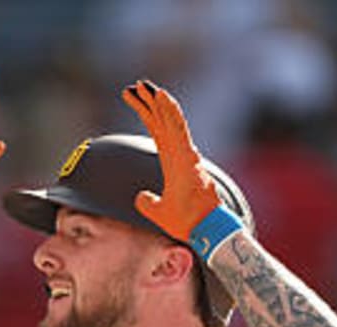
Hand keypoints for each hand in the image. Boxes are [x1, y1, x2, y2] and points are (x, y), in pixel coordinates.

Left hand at [121, 79, 221, 238]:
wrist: (203, 230)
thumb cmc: (187, 222)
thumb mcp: (158, 212)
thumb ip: (147, 203)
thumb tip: (140, 197)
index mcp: (173, 162)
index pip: (157, 131)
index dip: (146, 114)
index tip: (134, 99)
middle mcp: (180, 154)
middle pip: (161, 122)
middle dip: (149, 103)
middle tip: (136, 86)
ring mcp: (185, 154)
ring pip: (169, 121)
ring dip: (158, 102)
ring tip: (146, 86)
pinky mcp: (188, 157)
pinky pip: (177, 130)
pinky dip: (170, 112)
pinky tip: (162, 96)